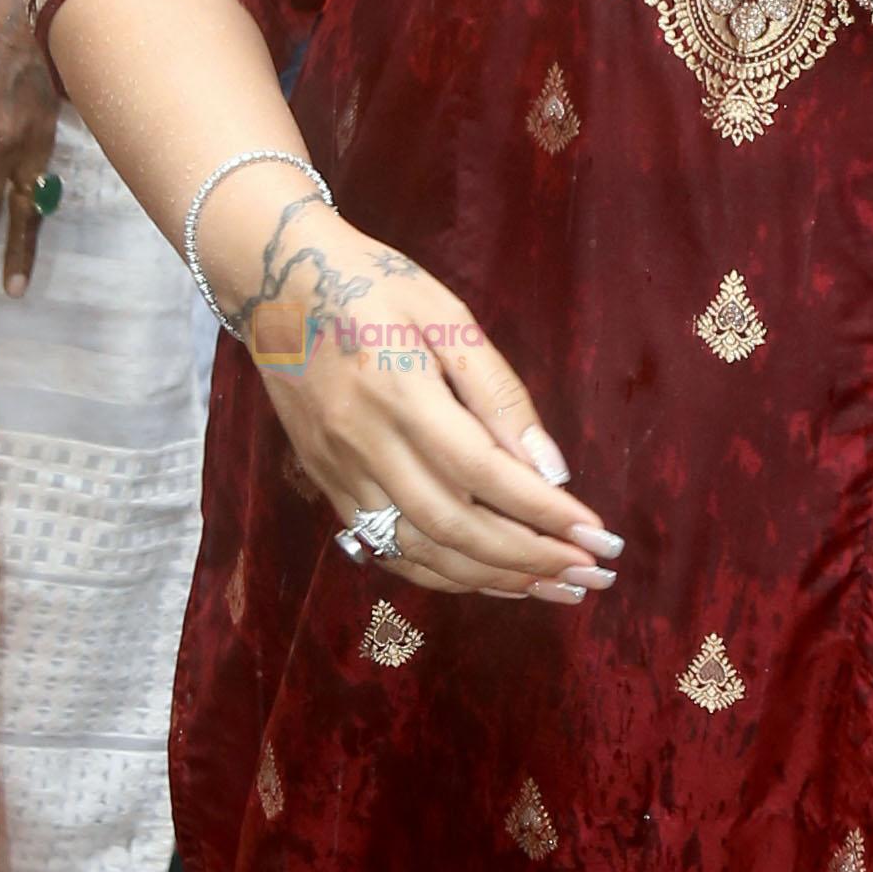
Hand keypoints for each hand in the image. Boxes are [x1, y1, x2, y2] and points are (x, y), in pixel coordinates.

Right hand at [224, 192, 621, 602]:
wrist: (275, 282)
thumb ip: (497, 392)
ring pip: (419, 550)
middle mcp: (364, 443)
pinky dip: (443, 574)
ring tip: (555, 589)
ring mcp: (339, 471)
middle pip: (453, 527)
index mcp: (399, 392)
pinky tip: (491, 580)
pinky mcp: (327, 483)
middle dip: (528, 560)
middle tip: (590, 574)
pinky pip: (387, 546)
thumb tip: (549, 468)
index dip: (544, 512)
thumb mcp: (447, 315)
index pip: (483, 472)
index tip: (597, 536)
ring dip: (492, 579)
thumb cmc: (373, 285)